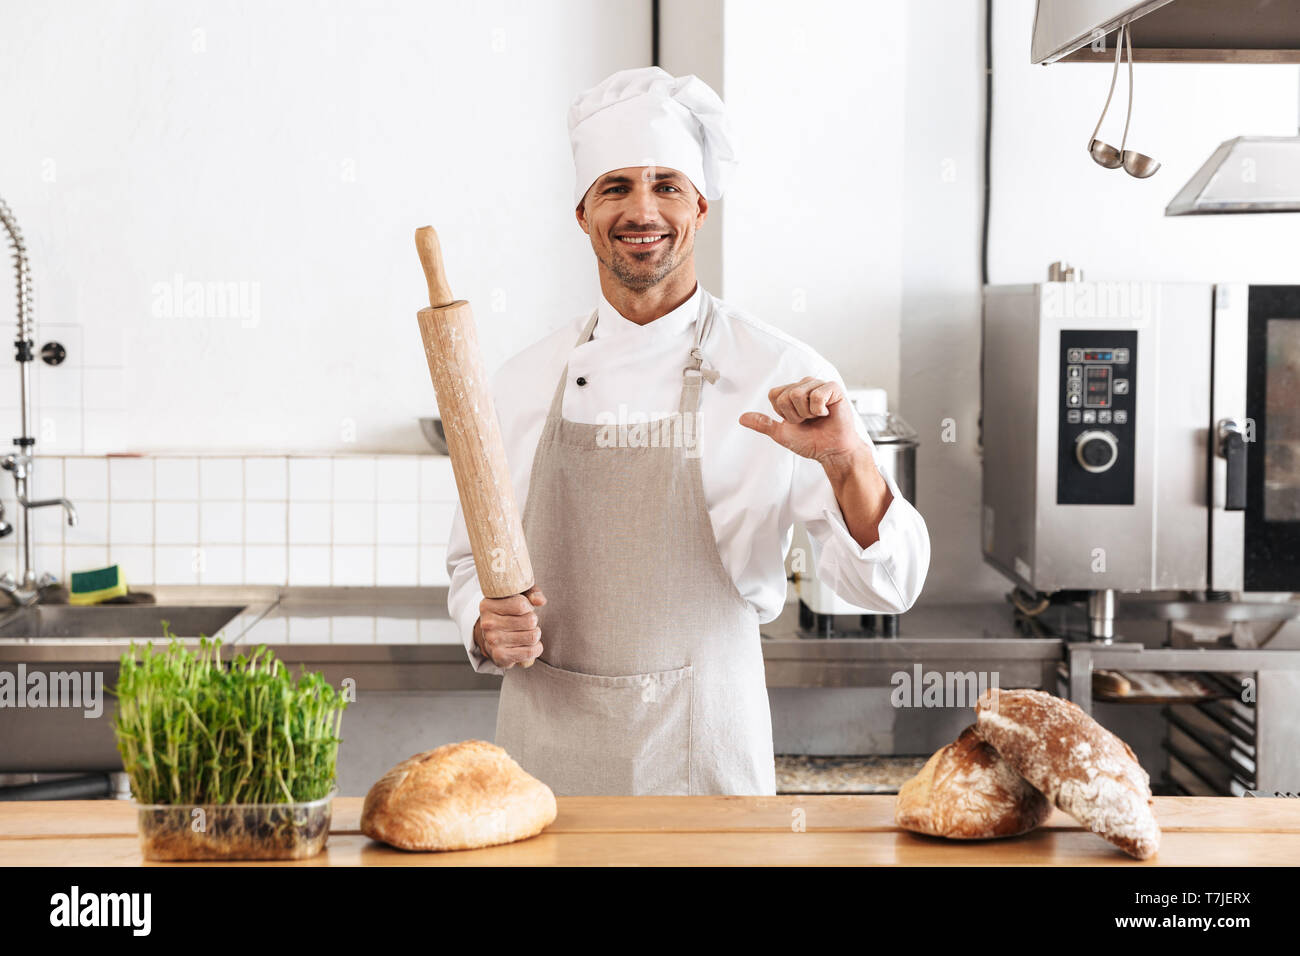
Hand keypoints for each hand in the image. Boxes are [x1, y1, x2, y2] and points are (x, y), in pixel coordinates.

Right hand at [474, 586, 545, 668]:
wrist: (491, 638)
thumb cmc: (508, 612)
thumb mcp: (517, 595)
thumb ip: (531, 592)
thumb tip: (540, 601)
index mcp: (487, 605)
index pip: (521, 604)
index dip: (528, 606)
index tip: (524, 608)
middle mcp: (488, 624)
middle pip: (530, 620)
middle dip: (533, 620)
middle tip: (525, 622)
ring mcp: (493, 641)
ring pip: (533, 636)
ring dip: (535, 634)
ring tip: (526, 632)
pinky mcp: (500, 656)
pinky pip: (530, 652)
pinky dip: (536, 648)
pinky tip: (528, 644)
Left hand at [739, 377, 868, 472]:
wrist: (831, 451)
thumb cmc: (811, 441)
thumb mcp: (781, 433)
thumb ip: (763, 424)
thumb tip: (742, 418)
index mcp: (792, 392)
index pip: (774, 395)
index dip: (782, 413)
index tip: (796, 421)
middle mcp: (804, 385)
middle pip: (785, 396)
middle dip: (795, 415)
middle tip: (808, 421)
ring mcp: (819, 385)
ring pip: (798, 394)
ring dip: (806, 413)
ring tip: (817, 417)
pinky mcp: (833, 388)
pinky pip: (816, 395)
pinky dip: (819, 410)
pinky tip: (826, 413)